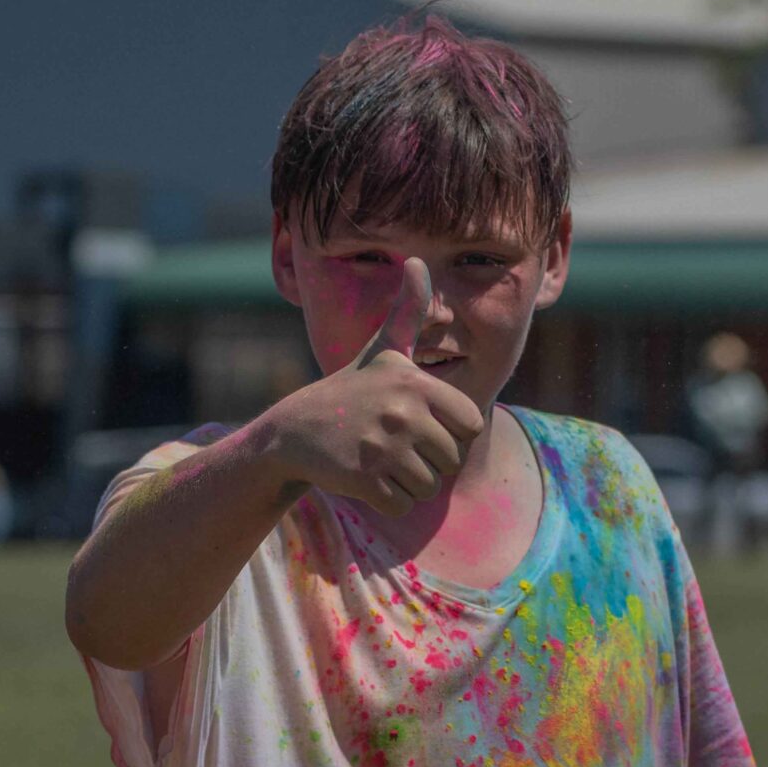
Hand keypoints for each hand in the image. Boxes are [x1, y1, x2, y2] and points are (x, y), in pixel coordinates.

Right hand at [266, 258, 484, 517]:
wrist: (295, 431)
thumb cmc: (351, 391)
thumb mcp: (382, 350)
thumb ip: (408, 312)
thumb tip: (417, 259)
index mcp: (416, 383)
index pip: (471, 425)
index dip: (450, 431)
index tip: (420, 423)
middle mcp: (403, 413)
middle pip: (451, 461)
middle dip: (427, 461)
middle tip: (393, 445)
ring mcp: (383, 448)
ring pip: (428, 488)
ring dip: (408, 483)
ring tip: (379, 461)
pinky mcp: (364, 480)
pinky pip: (402, 506)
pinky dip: (387, 501)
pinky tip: (366, 479)